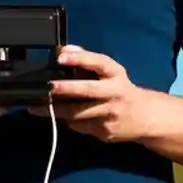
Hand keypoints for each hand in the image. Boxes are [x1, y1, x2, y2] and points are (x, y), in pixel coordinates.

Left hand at [28, 45, 150, 142]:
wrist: (146, 117)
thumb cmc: (121, 89)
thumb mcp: (110, 72)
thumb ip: (86, 60)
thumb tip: (62, 50)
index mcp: (115, 74)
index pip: (98, 62)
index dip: (79, 58)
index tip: (60, 57)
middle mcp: (115, 92)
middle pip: (88, 90)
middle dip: (66, 88)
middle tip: (48, 87)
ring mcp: (111, 114)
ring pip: (78, 113)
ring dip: (56, 110)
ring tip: (37, 107)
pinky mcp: (105, 132)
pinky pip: (80, 126)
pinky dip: (69, 121)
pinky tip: (61, 117)